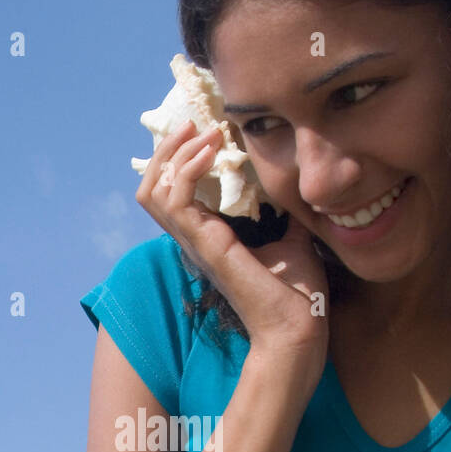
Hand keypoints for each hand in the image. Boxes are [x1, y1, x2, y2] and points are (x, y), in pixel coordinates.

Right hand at [134, 119, 328, 363]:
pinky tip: (210, 152)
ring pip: (153, 191)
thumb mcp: (293, 235)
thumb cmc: (296, 292)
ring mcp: (196, 243)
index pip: (172, 191)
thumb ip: (284, 209)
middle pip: (151, 187)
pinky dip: (187, 170)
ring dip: (175, 154)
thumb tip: (297, 179)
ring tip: (204, 133)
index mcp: (208, 236)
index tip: (206, 129)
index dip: (178, 157)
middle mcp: (194, 239)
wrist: (299, 328)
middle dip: (167, 149)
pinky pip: (176, 200)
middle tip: (194, 123)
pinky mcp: (206, 246)